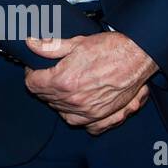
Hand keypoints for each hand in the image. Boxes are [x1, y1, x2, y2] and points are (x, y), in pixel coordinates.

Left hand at [23, 32, 157, 131]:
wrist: (137, 56)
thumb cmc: (109, 48)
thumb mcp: (75, 43)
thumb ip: (49, 47)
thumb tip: (30, 44)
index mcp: (64, 81)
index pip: (33, 85)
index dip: (31, 74)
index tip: (35, 68)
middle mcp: (74, 100)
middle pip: (46, 98)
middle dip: (43, 86)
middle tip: (50, 73)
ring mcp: (89, 111)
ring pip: (61, 112)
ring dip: (57, 101)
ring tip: (62, 87)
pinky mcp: (102, 116)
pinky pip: (82, 125)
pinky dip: (75, 116)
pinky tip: (75, 105)